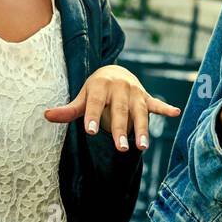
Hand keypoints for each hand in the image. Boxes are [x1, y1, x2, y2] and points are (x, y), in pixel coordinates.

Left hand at [44, 65, 179, 151]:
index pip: (95, 103)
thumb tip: (46, 115)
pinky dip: (165, 108)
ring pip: (139, 112)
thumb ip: (68, 110)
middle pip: (120, 111)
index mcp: (100, 85)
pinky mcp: (146, 97)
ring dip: (142, 129)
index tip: (91, 132)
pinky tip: (175, 112)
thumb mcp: (82, 97)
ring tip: (142, 147)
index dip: (93, 116)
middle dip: (121, 130)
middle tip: (120, 149)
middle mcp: (119, 87)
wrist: (115, 72)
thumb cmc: (95, 90)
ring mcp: (134, 93)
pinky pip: (156, 104)